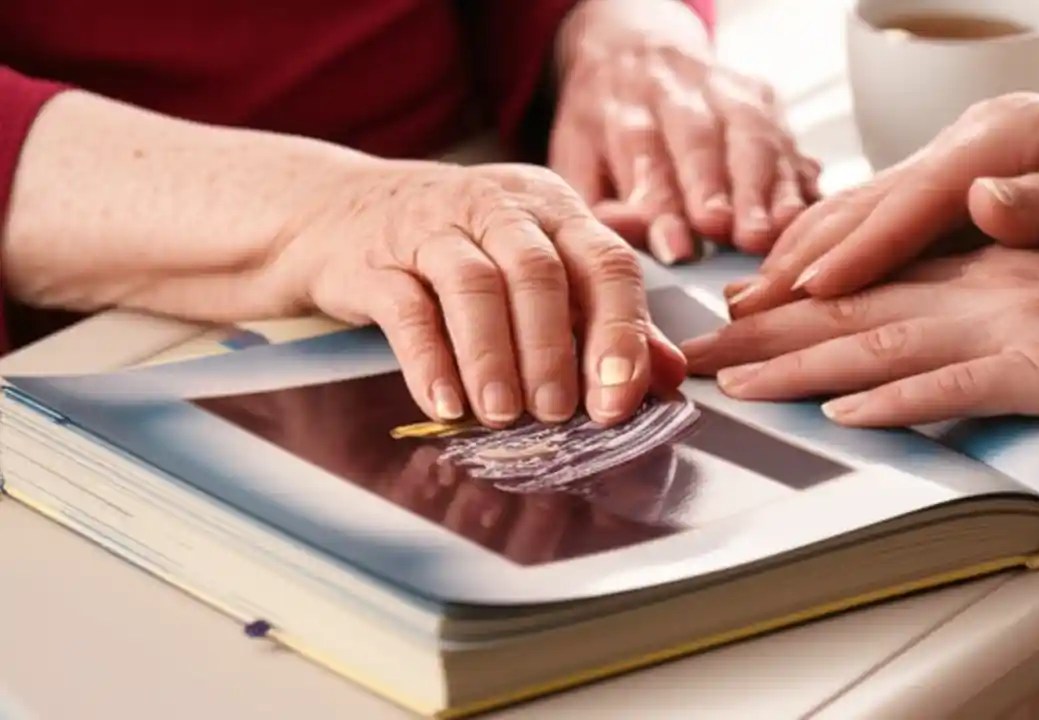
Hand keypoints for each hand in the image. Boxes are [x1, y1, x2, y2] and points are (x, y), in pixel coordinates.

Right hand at [271, 161, 686, 428]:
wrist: (335, 211)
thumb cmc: (458, 247)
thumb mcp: (536, 266)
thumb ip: (602, 317)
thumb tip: (670, 375)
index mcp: (552, 208)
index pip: (604, 262)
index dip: (620, 332)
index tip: (620, 397)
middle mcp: (497, 206)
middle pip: (539, 272)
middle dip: (555, 350)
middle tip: (558, 412)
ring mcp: (431, 226)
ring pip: (474, 285)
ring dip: (494, 357)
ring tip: (504, 413)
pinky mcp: (374, 257)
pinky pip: (406, 308)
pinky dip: (429, 360)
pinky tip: (445, 405)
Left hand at [549, 0, 819, 264]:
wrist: (633, 51)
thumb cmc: (604, 125)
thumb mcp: (579, 160)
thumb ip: (598, 202)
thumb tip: (627, 230)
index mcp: (622, 108)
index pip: (645, 158)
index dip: (665, 207)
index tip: (680, 251)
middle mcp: (676, 93)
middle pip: (703, 141)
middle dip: (726, 190)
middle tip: (742, 236)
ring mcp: (725, 91)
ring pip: (753, 135)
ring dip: (771, 187)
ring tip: (778, 229)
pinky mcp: (764, 97)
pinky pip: (788, 136)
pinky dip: (802, 175)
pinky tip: (808, 210)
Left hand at [683, 240, 1038, 440]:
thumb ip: (985, 306)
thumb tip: (922, 331)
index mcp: (983, 269)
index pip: (867, 285)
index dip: (792, 305)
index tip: (734, 323)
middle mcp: (983, 288)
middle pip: (854, 309)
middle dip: (767, 334)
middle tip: (698, 356)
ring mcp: (1014, 325)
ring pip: (885, 343)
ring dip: (804, 367)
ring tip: (737, 384)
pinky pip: (960, 387)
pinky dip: (899, 402)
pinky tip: (846, 415)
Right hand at [726, 93, 1038, 317]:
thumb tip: (982, 204)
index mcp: (1000, 142)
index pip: (909, 205)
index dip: (853, 254)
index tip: (802, 296)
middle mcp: (962, 148)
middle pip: (861, 208)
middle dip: (795, 262)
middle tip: (739, 312)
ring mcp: (948, 164)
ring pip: (854, 212)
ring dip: (796, 259)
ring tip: (745, 301)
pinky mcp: (946, 188)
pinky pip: (872, 220)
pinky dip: (825, 250)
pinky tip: (793, 279)